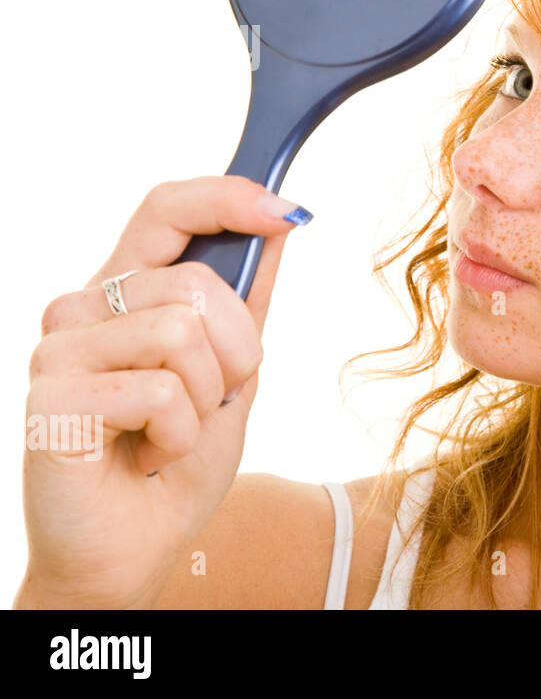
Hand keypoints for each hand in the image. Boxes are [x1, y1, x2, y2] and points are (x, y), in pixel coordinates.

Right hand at [18, 176, 305, 607]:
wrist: (137, 547)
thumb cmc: (179, 460)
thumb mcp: (234, 371)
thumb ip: (248, 301)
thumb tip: (279, 222)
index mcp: (126, 291)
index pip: (166, 209)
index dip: (226, 197)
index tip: (283, 210)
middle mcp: (85, 308)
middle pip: (198, 282)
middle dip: (237, 352)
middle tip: (209, 402)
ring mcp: (59, 349)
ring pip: (182, 333)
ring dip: (207, 398)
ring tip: (172, 432)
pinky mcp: (52, 397)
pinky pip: (159, 392)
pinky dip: (178, 434)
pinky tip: (148, 455)